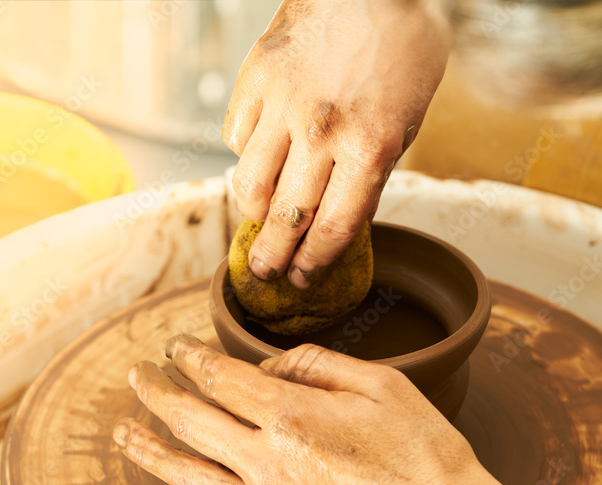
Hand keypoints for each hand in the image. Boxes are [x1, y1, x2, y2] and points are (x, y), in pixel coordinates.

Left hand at [113, 334, 524, 484]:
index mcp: (291, 416)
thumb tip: (270, 368)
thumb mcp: (385, 386)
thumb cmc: (429, 459)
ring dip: (146, 450)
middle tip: (136, 377)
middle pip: (189, 420)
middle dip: (155, 393)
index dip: (189, 358)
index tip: (174, 349)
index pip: (219, 377)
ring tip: (121, 434)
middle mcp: (266, 462)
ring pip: (185, 476)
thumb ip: (319, 365)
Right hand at [224, 0, 449, 286]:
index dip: (313, 265)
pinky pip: (236, 138)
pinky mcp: (255, 82)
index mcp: (371, 145)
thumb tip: (337, 215)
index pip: (332, 229)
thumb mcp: (408, 116)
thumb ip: (371, 169)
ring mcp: (283, 106)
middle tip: (264, 273)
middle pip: (286, 218)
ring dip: (252, 214)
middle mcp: (323, 132)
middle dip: (272, 258)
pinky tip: (258, 156)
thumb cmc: (401, 46)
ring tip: (257, 222)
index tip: (303, 278)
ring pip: (249, 185)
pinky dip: (244, 155)